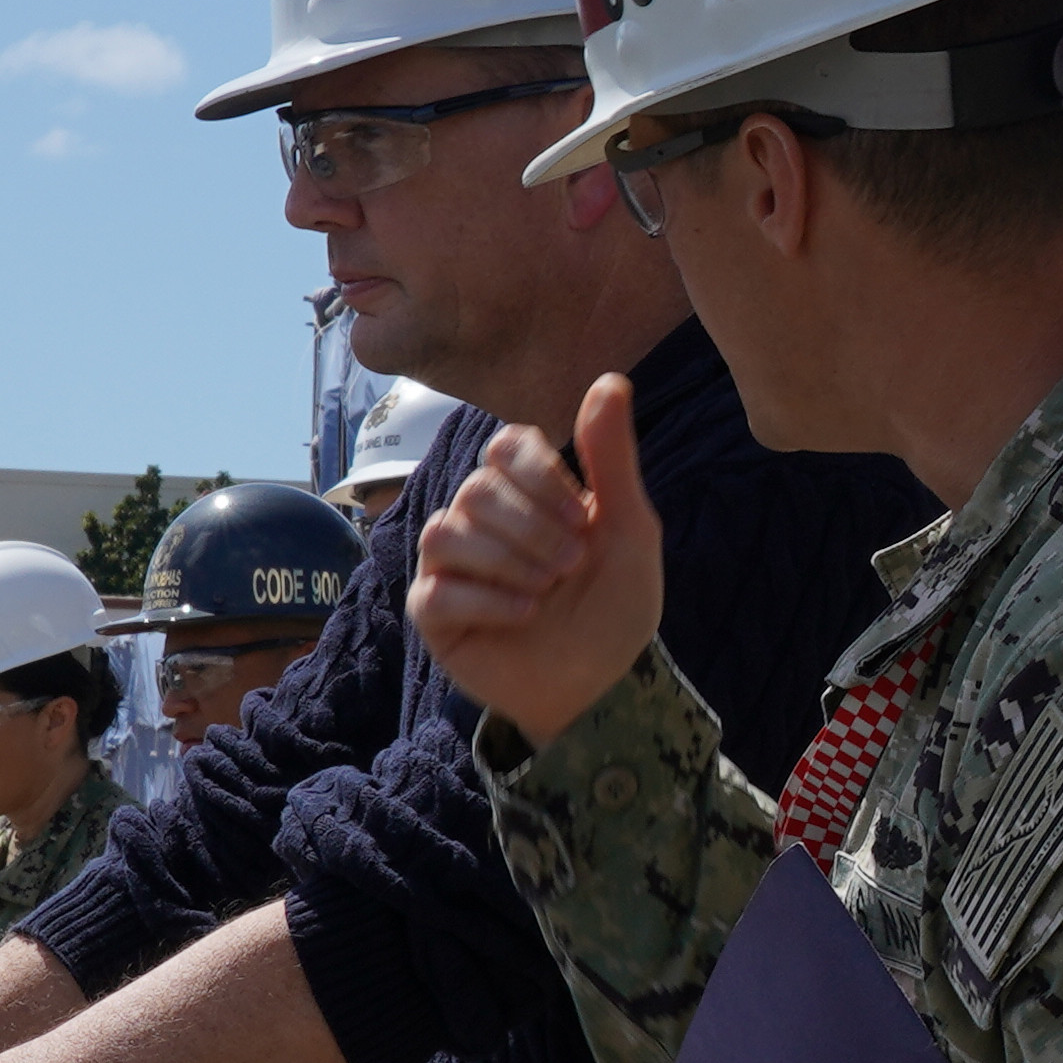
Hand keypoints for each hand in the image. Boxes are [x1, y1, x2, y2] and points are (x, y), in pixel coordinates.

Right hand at [408, 375, 664, 747]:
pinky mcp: (433, 612)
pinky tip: (525, 614)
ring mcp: (451, 564)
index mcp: (526, 491)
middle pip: (477, 489)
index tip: (585, 517)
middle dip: (532, 528)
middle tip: (572, 564)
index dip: (540, 476)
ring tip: (547, 591)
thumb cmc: (614, 605)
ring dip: (509, 561)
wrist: (602, 684)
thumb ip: (612, 456)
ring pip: (448, 531)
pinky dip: (487, 598)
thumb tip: (610, 378)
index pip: (504, 446)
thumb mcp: (629, 529)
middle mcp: (481, 519)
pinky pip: (436, 588)